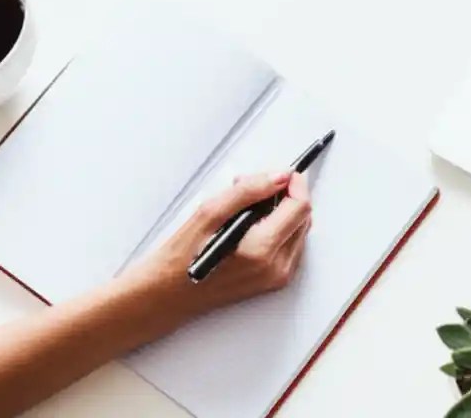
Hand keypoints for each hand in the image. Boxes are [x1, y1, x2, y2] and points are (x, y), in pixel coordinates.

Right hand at [116, 171, 312, 325]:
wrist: (167, 297)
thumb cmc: (180, 258)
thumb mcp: (209, 213)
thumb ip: (249, 191)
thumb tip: (279, 176)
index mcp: (261, 249)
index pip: (299, 207)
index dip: (296, 184)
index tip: (285, 173)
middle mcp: (275, 267)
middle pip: (303, 218)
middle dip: (285, 196)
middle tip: (255, 188)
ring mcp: (277, 277)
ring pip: (298, 231)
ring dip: (282, 212)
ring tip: (246, 210)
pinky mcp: (273, 281)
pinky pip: (290, 246)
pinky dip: (278, 230)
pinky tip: (251, 227)